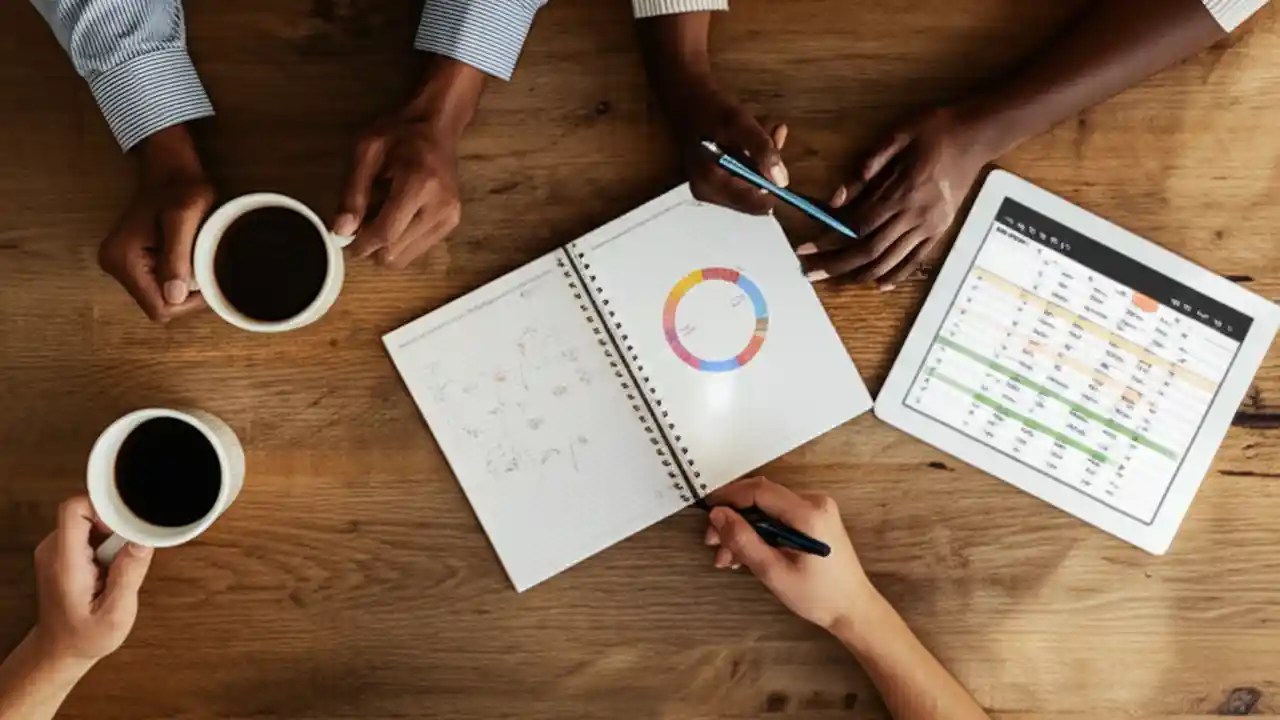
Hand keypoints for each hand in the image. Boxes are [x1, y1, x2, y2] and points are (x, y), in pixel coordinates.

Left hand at [30, 497, 153, 664]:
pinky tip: (109, 569)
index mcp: (65, 563)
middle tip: (126, 556)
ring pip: (91, 521)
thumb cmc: (85, 636)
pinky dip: (106, 544)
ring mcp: (55, 550)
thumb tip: (142, 541)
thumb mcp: (116, 614)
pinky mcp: (62, 551)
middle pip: (88, 512)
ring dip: (112, 539)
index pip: (75, 509)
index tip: (127, 524)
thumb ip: (129, 574)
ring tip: (116, 569)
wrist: (61, 648)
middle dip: (116, 528)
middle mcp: (54, 551)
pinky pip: (88, 531)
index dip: (105, 508)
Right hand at [98, 124, 211, 323]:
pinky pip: (159, 285)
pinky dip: (177, 277)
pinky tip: (186, 257)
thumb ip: (177, 256)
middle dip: (186, 293)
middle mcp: (114, 266)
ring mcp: (121, 265)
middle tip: (202, 264)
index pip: (159, 308)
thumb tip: (174, 296)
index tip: (206, 278)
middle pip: (158, 306)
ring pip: (160, 297)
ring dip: (183, 284)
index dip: (187, 302)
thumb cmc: (180, 188)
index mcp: (122, 260)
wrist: (171, 171)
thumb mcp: (184, 217)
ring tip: (193, 256)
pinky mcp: (131, 263)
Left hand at [334, 57, 482, 269]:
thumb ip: (352, 192)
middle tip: (361, 224)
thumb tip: (342, 230)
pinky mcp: (452, 224)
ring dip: (386, 245)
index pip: (386, 233)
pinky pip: (417, 250)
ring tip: (380, 216)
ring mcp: (449, 217)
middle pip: (395, 253)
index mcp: (419, 184)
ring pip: (405, 257)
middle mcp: (440, 206)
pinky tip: (396, 217)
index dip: (361, 244)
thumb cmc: (401, 133)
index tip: (344, 241)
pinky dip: (400, 241)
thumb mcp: (366, 152)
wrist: (438, 126)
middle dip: (372, 245)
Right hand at [638, 13, 787, 214]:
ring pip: (752, 184)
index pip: (752, 204)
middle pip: (754, 194)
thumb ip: (761, 150)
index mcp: (710, 184)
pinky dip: (756, 158)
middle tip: (775, 138)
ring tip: (771, 132)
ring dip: (764, 160)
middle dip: (767, 168)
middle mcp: (708, 192)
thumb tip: (781, 180)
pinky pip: (746, 176)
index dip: (774, 189)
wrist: (687, 96)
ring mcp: (712, 187)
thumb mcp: (739, 123)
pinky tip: (761, 136)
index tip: (783, 165)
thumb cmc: (709, 108)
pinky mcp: (716, 179)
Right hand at [704, 477, 875, 631]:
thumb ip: (744, 541)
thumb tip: (718, 515)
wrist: (852, 609)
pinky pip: (778, 518)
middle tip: (713, 542)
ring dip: (743, 530)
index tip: (707, 510)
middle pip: (761, 499)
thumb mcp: (774, 572)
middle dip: (733, 519)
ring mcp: (816, 510)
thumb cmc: (819, 596)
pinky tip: (744, 555)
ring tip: (726, 557)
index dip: (729, 497)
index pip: (760, 491)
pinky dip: (759, 533)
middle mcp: (815, 503)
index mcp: (809, 513)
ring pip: (766, 510)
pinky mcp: (814, 520)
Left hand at [800, 107, 988, 289]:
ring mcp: (930, 225)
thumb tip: (836, 199)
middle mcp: (916, 215)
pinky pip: (916, 260)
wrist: (976, 135)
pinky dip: (896, 275)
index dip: (828, 239)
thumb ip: (866, 169)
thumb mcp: (896, 137)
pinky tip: (879, 284)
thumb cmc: (934, 130)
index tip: (806, 246)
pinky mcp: (941, 230)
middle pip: (869, 249)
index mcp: (902, 191)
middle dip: (836, 264)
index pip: (857, 225)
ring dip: (860, 274)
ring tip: (835, 279)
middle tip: (811, 272)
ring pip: (890, 260)